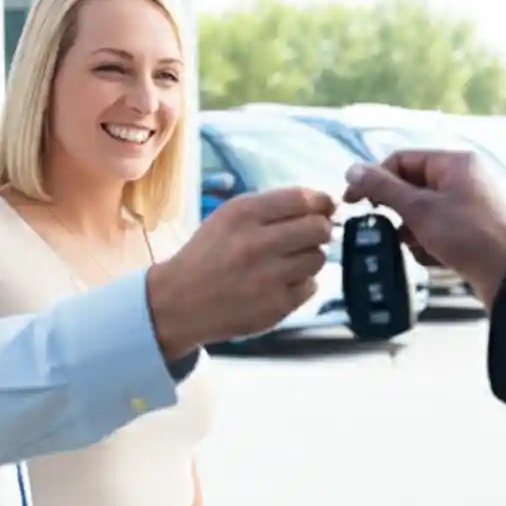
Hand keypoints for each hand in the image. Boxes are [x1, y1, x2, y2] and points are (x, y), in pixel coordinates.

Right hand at [146, 187, 335, 358]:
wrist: (179, 302)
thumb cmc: (208, 254)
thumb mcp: (228, 217)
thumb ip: (272, 208)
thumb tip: (323, 205)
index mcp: (243, 214)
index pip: (302, 199)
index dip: (322, 202)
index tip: (326, 207)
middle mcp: (257, 243)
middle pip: (318, 228)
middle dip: (321, 229)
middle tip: (311, 235)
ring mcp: (268, 277)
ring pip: (317, 258)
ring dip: (309, 258)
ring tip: (287, 262)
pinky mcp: (275, 306)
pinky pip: (310, 286)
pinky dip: (301, 283)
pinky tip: (280, 283)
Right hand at [342, 150, 505, 307]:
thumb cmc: (466, 235)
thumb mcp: (419, 210)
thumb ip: (383, 188)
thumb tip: (352, 170)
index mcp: (454, 162)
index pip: (402, 159)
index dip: (374, 178)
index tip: (354, 201)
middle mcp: (465, 177)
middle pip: (413, 183)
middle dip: (394, 206)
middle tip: (378, 225)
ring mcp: (471, 202)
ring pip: (424, 206)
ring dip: (409, 224)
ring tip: (404, 242)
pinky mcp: (473, 227)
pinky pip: (439, 224)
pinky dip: (426, 236)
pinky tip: (423, 253)